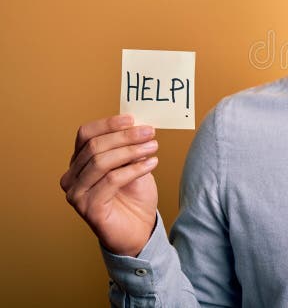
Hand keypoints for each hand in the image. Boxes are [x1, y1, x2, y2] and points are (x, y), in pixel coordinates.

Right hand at [60, 114, 158, 256]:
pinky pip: (112, 180)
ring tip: (153, 147)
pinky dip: (134, 169)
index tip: (132, 119)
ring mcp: (76, 194)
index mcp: (79, 163)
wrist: (139, 230)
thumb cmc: (134, 196)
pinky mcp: (88, 207)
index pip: (85, 134)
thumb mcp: (133, 165)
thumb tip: (138, 126)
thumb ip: (129, 147)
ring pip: (102, 162)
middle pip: (95, 147)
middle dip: (125, 136)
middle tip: (149, 132)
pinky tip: (152, 163)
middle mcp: (71, 177)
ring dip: (131, 151)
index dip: (108, 124)